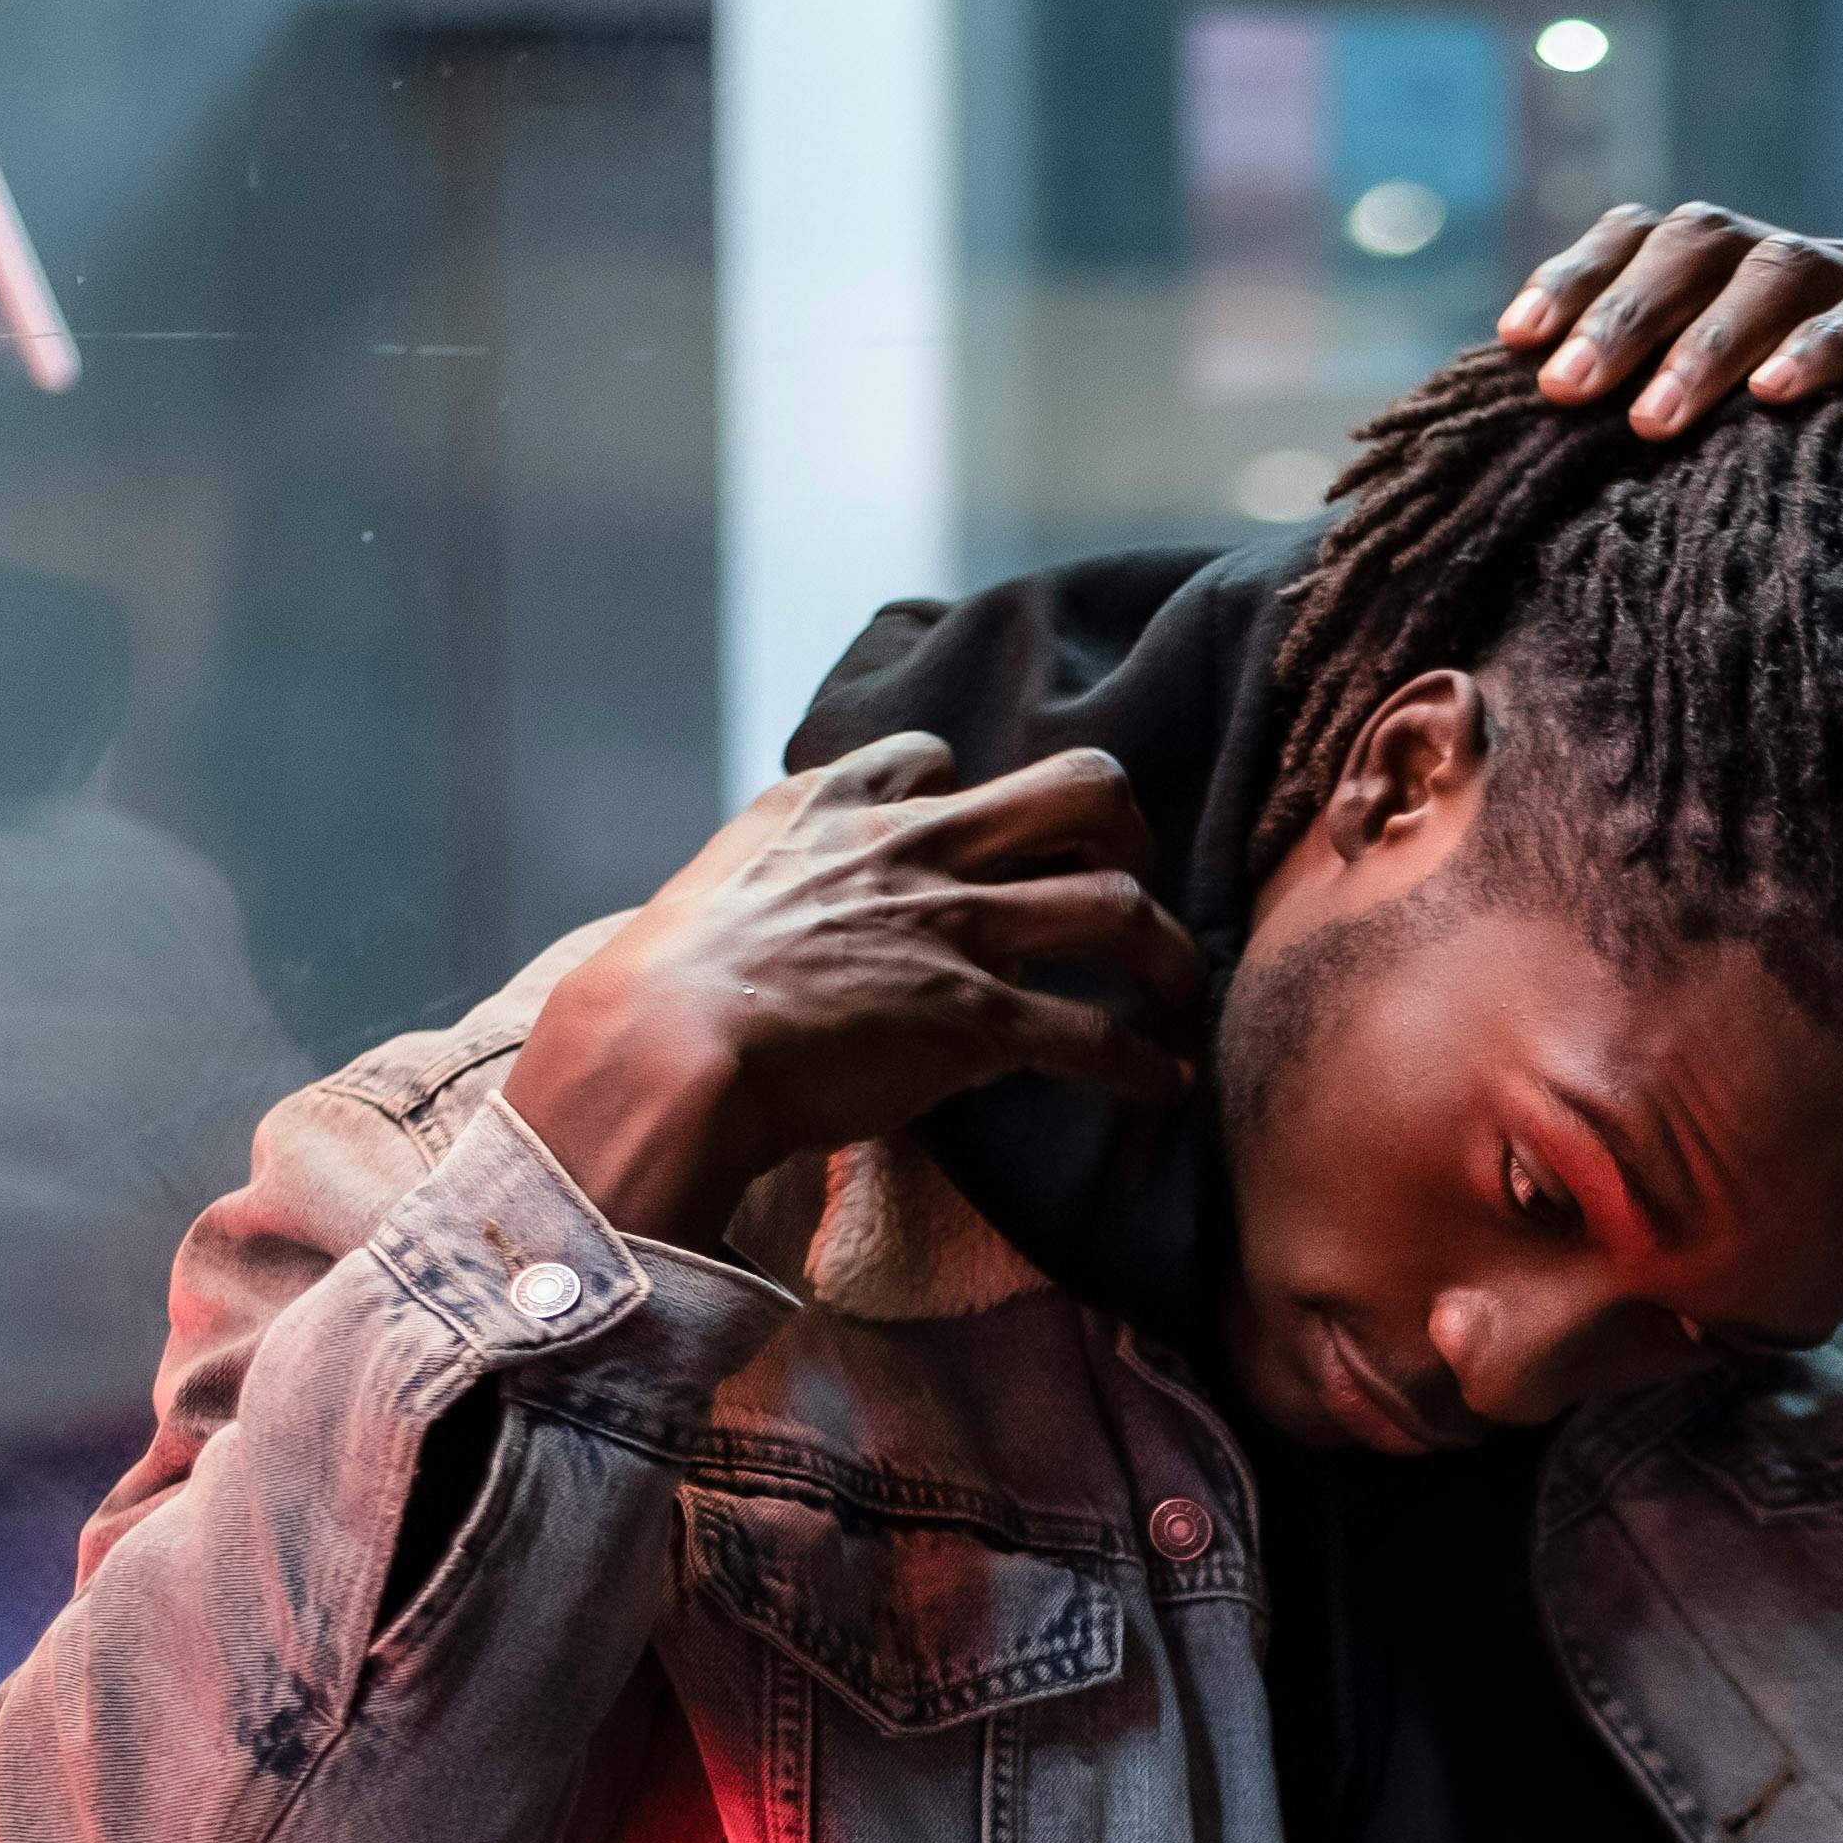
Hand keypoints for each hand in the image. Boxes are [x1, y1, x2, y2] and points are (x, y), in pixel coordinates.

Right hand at [508, 736, 1206, 1252]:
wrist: (660, 1050)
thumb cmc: (662, 991)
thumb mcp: (718, 889)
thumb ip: (778, 878)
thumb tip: (812, 918)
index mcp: (837, 808)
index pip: (931, 758)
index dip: (972, 798)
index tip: (990, 841)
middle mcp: (914, 850)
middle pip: (1078, 786)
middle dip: (1125, 828)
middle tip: (1129, 876)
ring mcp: (952, 930)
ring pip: (1115, 907)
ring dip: (1168, 951)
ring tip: (1181, 987)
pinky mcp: (972, 1019)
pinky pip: (1093, 1035)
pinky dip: (1142, 1064)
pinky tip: (1164, 1083)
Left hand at [1497, 200, 1842, 666]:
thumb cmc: (1838, 530)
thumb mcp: (1719, 483)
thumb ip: (1642, 446)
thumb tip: (1507, 459)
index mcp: (1744, 292)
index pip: (1649, 241)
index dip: (1579, 277)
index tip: (1514, 344)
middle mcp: (1814, 274)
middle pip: (1703, 241)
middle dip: (1625, 313)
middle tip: (1565, 392)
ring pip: (1786, 270)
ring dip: (1710, 341)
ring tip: (1654, 420)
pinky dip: (1824, 350)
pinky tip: (1773, 398)